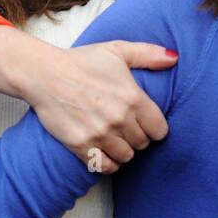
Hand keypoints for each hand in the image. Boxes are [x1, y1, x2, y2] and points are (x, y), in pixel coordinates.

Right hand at [14, 40, 175, 172]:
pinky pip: (105, 166)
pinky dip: (108, 163)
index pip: (159, 129)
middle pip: (143, 144)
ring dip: (123, 150)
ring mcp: (100, 134)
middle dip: (138, 137)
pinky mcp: (81, 146)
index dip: (154, 127)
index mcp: (132, 97)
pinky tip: (104, 151)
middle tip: (127, 128)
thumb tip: (173, 58)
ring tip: (116, 139)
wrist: (44, 74)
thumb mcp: (117, 50)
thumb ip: (149, 54)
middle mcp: (119, 118)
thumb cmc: (81, 61)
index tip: (145, 123)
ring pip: (126, 156)